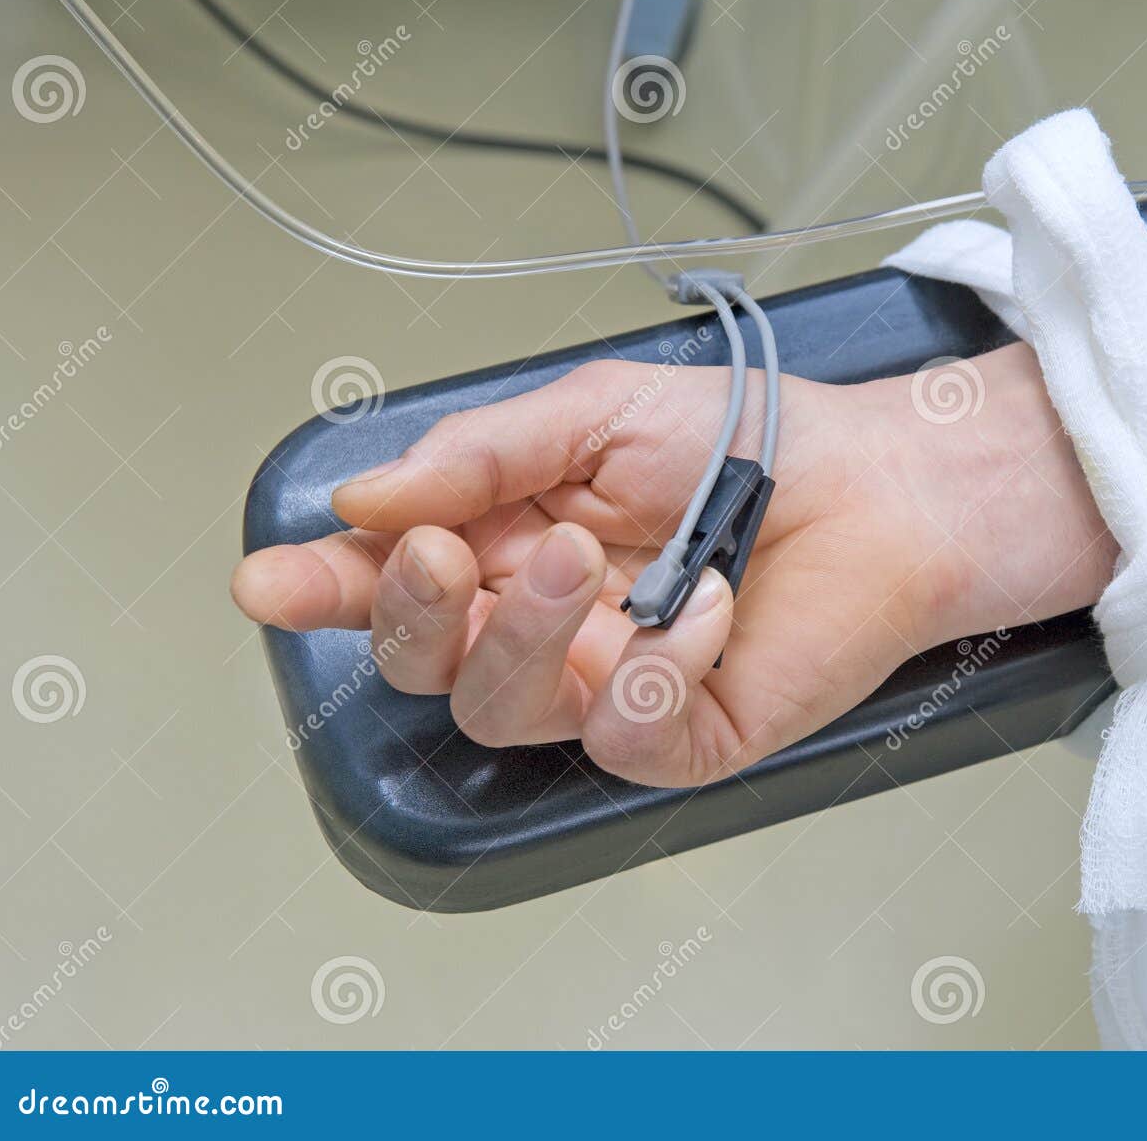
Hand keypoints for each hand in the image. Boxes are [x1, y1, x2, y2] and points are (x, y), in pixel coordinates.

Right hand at [230, 350, 1106, 785]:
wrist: (878, 487)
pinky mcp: (681, 734)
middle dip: (420, 612)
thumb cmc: (749, 443)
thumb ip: (480, 454)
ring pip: (507, 707)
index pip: (397, 582)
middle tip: (456, 550)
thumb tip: (368, 499)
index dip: (326, 587)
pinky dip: (658, 669)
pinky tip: (709, 611)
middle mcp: (550, 624)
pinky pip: (621, 734)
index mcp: (514, 543)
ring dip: (530, 634)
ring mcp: (611, 687)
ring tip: (587, 562)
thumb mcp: (597, 412)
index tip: (267, 578)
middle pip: (429, 663)